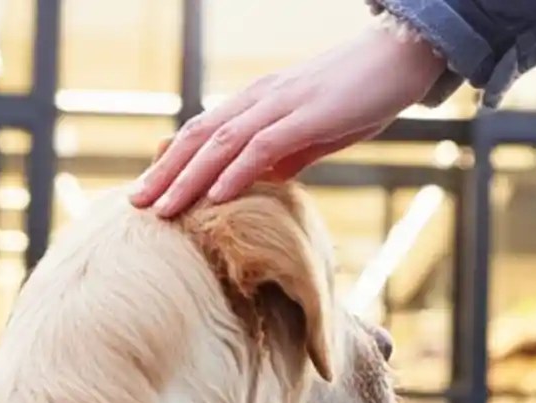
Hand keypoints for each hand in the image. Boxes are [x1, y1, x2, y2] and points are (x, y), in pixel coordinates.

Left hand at [130, 24, 445, 216]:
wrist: (400, 60)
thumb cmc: (361, 96)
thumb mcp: (318, 132)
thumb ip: (289, 154)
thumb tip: (264, 180)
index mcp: (258, 104)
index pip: (203, 133)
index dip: (172, 162)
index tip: (149, 192)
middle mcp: (260, 100)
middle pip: (199, 136)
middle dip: (165, 172)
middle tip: (135, 205)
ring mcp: (281, 105)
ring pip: (222, 143)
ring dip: (189, 178)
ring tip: (164, 209)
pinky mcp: (307, 116)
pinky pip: (263, 146)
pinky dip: (236, 172)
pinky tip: (217, 196)